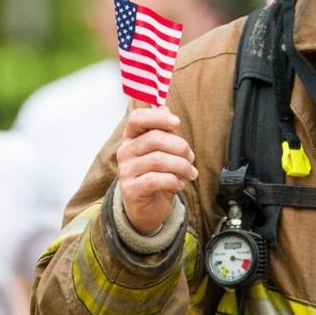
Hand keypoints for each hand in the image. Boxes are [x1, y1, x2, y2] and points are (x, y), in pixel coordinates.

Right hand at [116, 107, 197, 234]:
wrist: (147, 207)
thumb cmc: (156, 175)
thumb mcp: (162, 151)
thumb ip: (164, 130)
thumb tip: (164, 107)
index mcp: (131, 137)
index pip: (137, 118)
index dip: (158, 117)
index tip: (176, 122)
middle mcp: (125, 152)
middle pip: (154, 139)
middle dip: (180, 146)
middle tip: (190, 157)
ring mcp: (125, 171)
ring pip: (158, 160)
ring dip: (181, 166)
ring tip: (190, 172)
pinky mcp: (131, 190)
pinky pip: (156, 180)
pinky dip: (173, 181)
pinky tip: (180, 184)